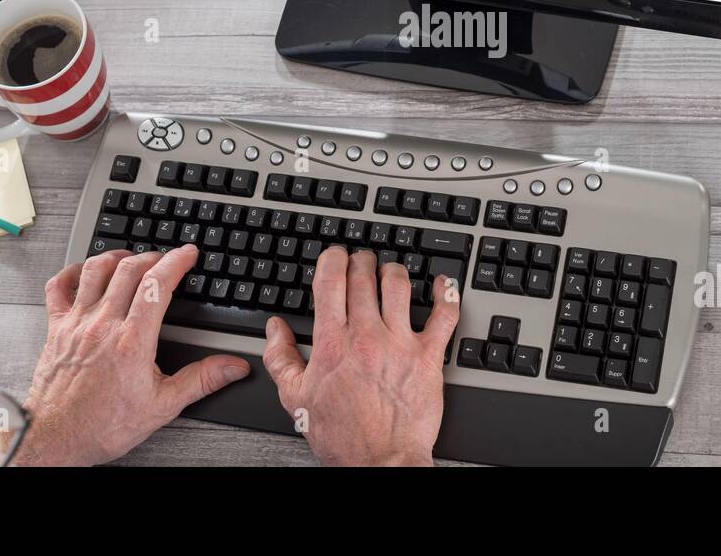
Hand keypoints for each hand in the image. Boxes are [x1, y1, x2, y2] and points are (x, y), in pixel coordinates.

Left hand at [15, 245, 249, 465]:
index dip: (176, 262)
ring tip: (131, 259)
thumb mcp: (162, 406)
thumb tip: (232, 367)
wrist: (56, 439)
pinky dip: (71, 271)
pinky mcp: (55, 329)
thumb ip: (201, 380)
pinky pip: (58, 286)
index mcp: (131, 342)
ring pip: (94, 270)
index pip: (157, 285)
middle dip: (152, 256)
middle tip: (165, 259)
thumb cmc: (102, 425)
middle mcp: (102, 326)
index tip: (188, 254)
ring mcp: (76, 324)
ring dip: (116, 257)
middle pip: (128, 270)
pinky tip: (83, 272)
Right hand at [262, 246, 459, 465]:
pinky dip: (446, 293)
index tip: (335, 256)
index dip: (333, 258)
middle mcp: (368, 336)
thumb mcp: (296, 399)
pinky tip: (442, 283)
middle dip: (361, 261)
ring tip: (390, 272)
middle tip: (361, 262)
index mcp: (334, 343)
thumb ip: (280, 358)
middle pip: (365, 276)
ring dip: (393, 270)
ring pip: (399, 285)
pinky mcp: (430, 357)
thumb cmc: (343, 436)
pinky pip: (445, 315)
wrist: (380, 463)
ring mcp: (401, 344)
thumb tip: (275, 329)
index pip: (332, 280)